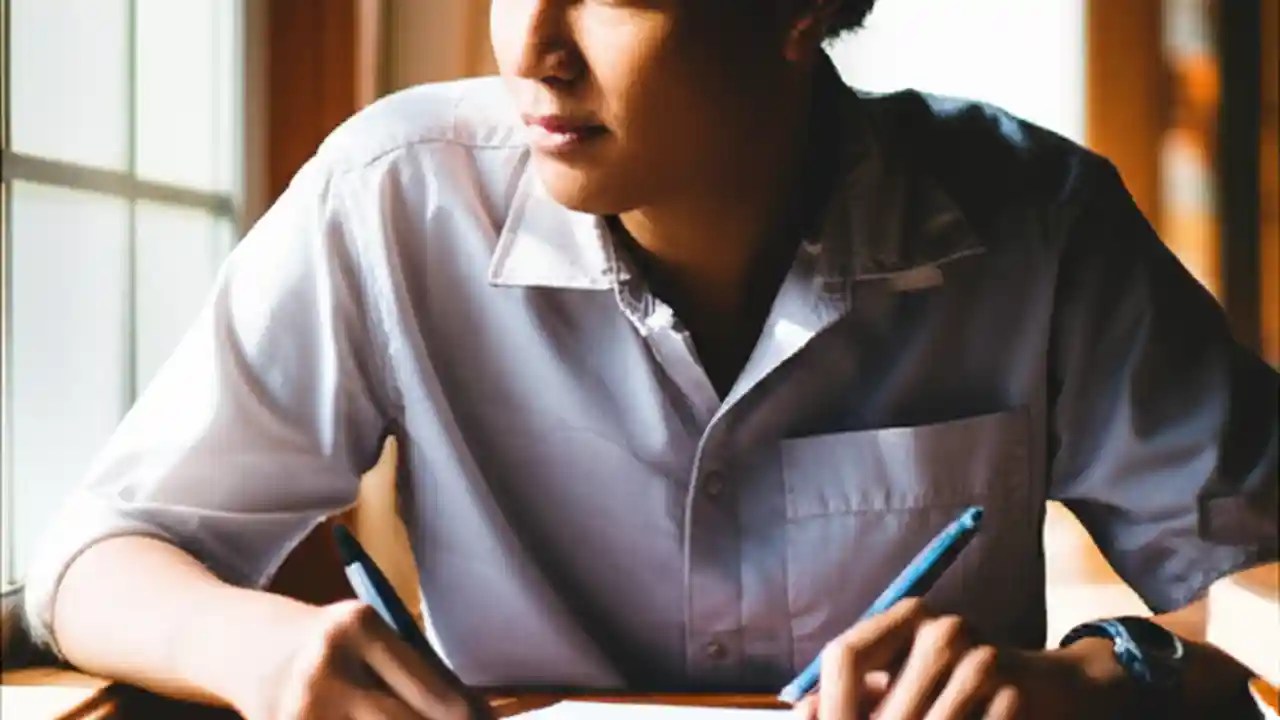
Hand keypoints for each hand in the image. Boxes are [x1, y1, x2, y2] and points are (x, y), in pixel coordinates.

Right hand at [243, 600, 489, 719]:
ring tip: (402, 718)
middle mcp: (325, 670)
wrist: (240, 644)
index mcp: (358, 627)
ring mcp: (297, 713)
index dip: (468, 718)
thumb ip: (417, 674)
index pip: (432, 690)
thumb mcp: (370, 637)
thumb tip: (481, 716)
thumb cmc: (329, 643)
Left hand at [792, 598, 1125, 719]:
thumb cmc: (953, 690)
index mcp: (907, 618)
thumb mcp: (901, 685)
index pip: (846, 654)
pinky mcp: (1015, 690)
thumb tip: (804, 711)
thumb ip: (853, 696)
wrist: (1044, 689)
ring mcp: (982, 656)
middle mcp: (942, 627)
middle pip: (886, 705)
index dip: (834, 702)